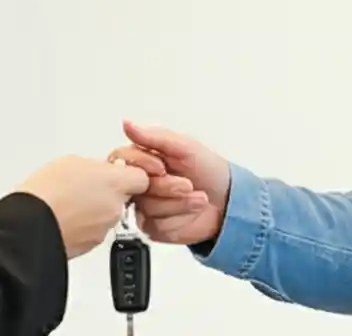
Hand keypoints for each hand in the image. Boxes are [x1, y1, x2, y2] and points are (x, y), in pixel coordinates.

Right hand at [19, 155, 151, 258]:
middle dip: (109, 192)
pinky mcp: (91, 245)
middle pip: (124, 197)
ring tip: (69, 201)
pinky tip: (66, 216)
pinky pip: (94, 230)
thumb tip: (98, 172)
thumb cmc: (46, 193)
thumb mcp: (71, 162)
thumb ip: (95, 167)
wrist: (28, 227)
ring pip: (108, 215)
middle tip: (85, 185)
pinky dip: (84, 224)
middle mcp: (114, 208)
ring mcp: (104, 229)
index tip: (116, 171)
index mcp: (114, 183)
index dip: (129, 173)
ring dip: (95, 208)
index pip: (141, 177)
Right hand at [107, 120, 230, 245]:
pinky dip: (177, 216)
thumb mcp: (184, 147)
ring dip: (177, 202)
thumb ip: (153, 137)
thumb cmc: (210, 170)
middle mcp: (141, 182)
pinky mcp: (152, 226)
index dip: (141, 164)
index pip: (122, 158)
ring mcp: (145, 205)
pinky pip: (153, 223)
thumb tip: (127, 124)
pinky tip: (191, 210)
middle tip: (188, 184)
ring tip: (198, 197)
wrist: (229, 201)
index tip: (161, 167)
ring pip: (146, 206)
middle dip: (165, 186)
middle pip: (133, 185)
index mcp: (144, 159)